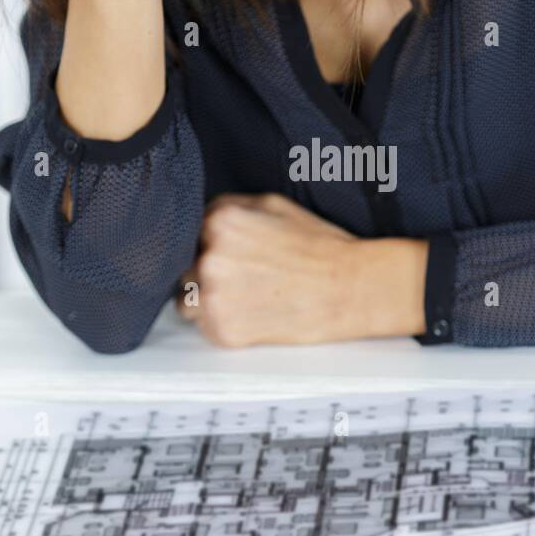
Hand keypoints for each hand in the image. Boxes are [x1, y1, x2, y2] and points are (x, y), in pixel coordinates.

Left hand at [178, 193, 428, 346]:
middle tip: (244, 276)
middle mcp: (210, 258)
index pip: (187, 233)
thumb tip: (202, 218)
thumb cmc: (318, 247)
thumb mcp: (273, 205)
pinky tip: (254, 312)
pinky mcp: (223, 330)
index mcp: (220, 222)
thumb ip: (229, 208)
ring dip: (206, 300)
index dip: (206, 243)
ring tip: (246, 296)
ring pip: (186, 300)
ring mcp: (214, 297)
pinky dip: (223, 322)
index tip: (230, 253)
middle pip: (184, 267)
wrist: (350, 288)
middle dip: (205, 271)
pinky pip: (204, 326)